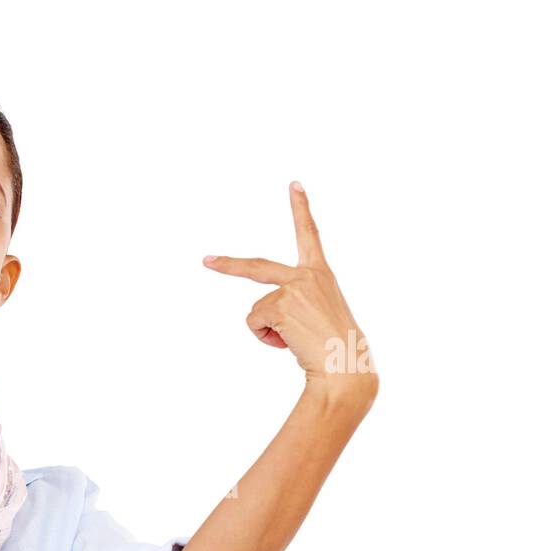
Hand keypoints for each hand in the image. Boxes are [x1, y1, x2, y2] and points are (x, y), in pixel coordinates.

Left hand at [202, 182, 376, 393]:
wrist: (346, 366)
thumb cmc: (337, 349)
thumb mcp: (320, 317)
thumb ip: (296, 305)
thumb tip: (263, 318)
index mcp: (321, 274)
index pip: (310, 234)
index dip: (301, 208)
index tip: (294, 184)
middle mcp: (307, 275)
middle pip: (255, 267)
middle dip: (228, 265)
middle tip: (205, 261)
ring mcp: (293, 287)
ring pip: (257, 311)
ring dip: (269, 331)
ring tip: (296, 341)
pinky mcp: (280, 304)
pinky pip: (254, 323)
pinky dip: (265, 338)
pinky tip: (288, 343)